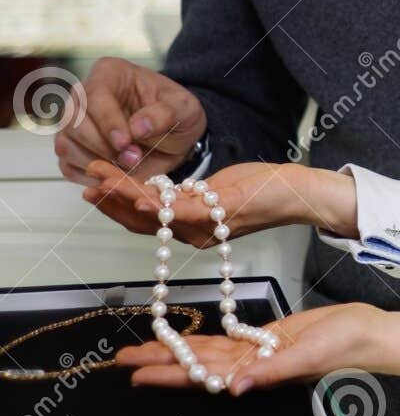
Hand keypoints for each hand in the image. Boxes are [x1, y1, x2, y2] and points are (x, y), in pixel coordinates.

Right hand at [55, 57, 205, 185]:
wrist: (173, 135)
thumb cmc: (175, 113)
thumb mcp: (185, 108)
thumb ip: (165, 113)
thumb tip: (138, 127)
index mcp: (110, 73)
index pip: (95, 95)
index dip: (108, 122)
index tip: (126, 143)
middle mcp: (83, 95)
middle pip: (74, 122)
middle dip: (103, 146)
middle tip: (133, 159)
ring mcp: (73, 123)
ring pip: (66, 144)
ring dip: (96, 162)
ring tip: (128, 167)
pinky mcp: (72, 150)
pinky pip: (67, 166)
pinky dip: (89, 176)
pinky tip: (115, 176)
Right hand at [80, 159, 341, 245]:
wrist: (297, 193)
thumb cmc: (260, 189)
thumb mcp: (214, 190)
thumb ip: (187, 195)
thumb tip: (162, 189)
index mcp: (192, 229)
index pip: (145, 222)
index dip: (116, 207)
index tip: (94, 188)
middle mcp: (194, 236)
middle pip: (142, 222)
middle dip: (111, 201)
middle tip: (87, 180)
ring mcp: (206, 229)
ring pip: (155, 216)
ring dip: (124, 197)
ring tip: (101, 179)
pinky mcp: (219, 215)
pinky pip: (180, 212)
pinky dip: (155, 204)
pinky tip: (136, 193)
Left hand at [115, 302, 399, 393]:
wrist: (366, 331)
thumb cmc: (345, 346)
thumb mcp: (307, 356)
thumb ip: (271, 373)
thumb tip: (236, 388)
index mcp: (258, 375)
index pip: (203, 377)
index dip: (169, 373)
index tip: (138, 371)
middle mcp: (252, 367)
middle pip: (197, 364)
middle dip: (161, 361)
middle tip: (124, 357)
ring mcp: (258, 353)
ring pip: (208, 352)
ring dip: (177, 349)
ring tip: (146, 345)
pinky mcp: (268, 338)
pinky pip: (229, 340)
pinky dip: (207, 339)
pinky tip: (189, 337)